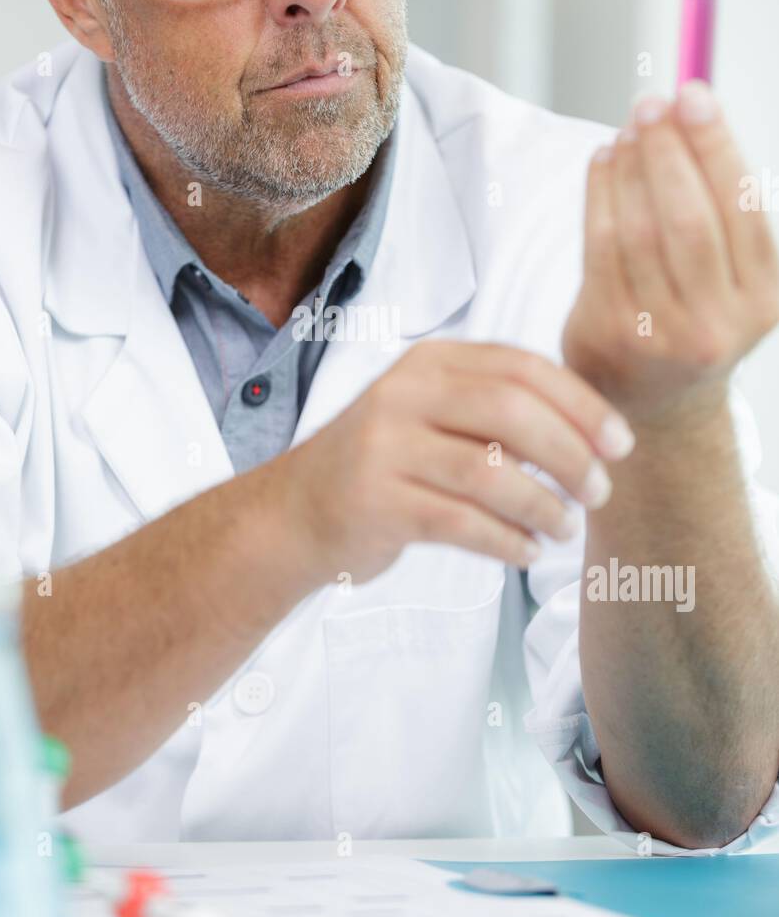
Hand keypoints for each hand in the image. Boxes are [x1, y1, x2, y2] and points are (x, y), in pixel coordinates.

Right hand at [284, 340, 634, 582]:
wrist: (296, 513)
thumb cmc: (385, 465)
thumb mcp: (431, 414)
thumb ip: (496, 409)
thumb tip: (595, 432)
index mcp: (428, 363)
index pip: (521, 367)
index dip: (581, 405)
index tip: (620, 444)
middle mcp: (403, 395)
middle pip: (511, 413)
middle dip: (570, 455)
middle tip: (599, 493)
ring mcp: (384, 448)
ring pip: (489, 473)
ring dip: (543, 506)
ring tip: (564, 529)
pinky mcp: (376, 503)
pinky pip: (462, 523)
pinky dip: (507, 541)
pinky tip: (526, 553)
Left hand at [563, 83, 778, 426]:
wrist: (652, 400)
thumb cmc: (692, 312)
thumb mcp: (730, 274)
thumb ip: (719, 206)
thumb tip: (686, 108)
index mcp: (763, 299)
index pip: (743, 208)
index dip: (716, 145)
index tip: (693, 94)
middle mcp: (718, 324)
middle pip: (690, 219)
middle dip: (668, 151)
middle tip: (650, 103)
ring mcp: (661, 335)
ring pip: (640, 231)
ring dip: (631, 168)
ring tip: (627, 129)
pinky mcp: (610, 334)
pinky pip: (600, 248)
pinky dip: (599, 195)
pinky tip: (602, 162)